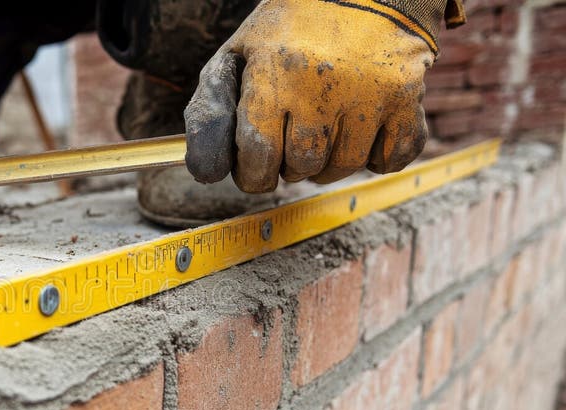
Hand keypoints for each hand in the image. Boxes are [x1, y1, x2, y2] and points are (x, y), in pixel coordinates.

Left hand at [185, 0, 444, 191]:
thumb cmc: (288, 33)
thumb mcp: (237, 56)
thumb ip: (211, 110)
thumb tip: (206, 172)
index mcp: (275, 73)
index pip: (258, 155)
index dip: (252, 174)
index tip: (255, 167)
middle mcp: (323, 84)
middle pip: (301, 166)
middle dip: (289, 165)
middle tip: (290, 139)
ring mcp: (370, 92)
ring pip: (343, 167)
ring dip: (327, 164)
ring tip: (321, 132)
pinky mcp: (407, 96)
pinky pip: (390, 158)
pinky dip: (374, 157)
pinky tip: (359, 130)